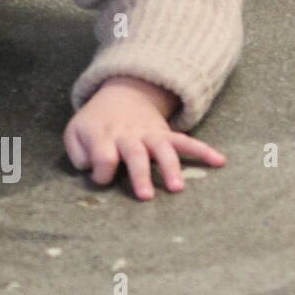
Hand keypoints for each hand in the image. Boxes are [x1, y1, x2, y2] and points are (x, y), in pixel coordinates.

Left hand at [63, 75, 225, 200]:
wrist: (119, 96)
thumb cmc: (94, 124)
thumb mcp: (74, 133)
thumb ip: (77, 153)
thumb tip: (91, 169)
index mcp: (102, 135)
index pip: (102, 156)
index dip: (102, 170)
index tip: (101, 178)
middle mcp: (128, 135)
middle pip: (134, 154)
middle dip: (140, 175)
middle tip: (145, 197)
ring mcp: (149, 134)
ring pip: (162, 149)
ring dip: (171, 167)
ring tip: (178, 188)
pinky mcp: (165, 134)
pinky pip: (186, 141)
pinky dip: (203, 149)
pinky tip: (219, 161)